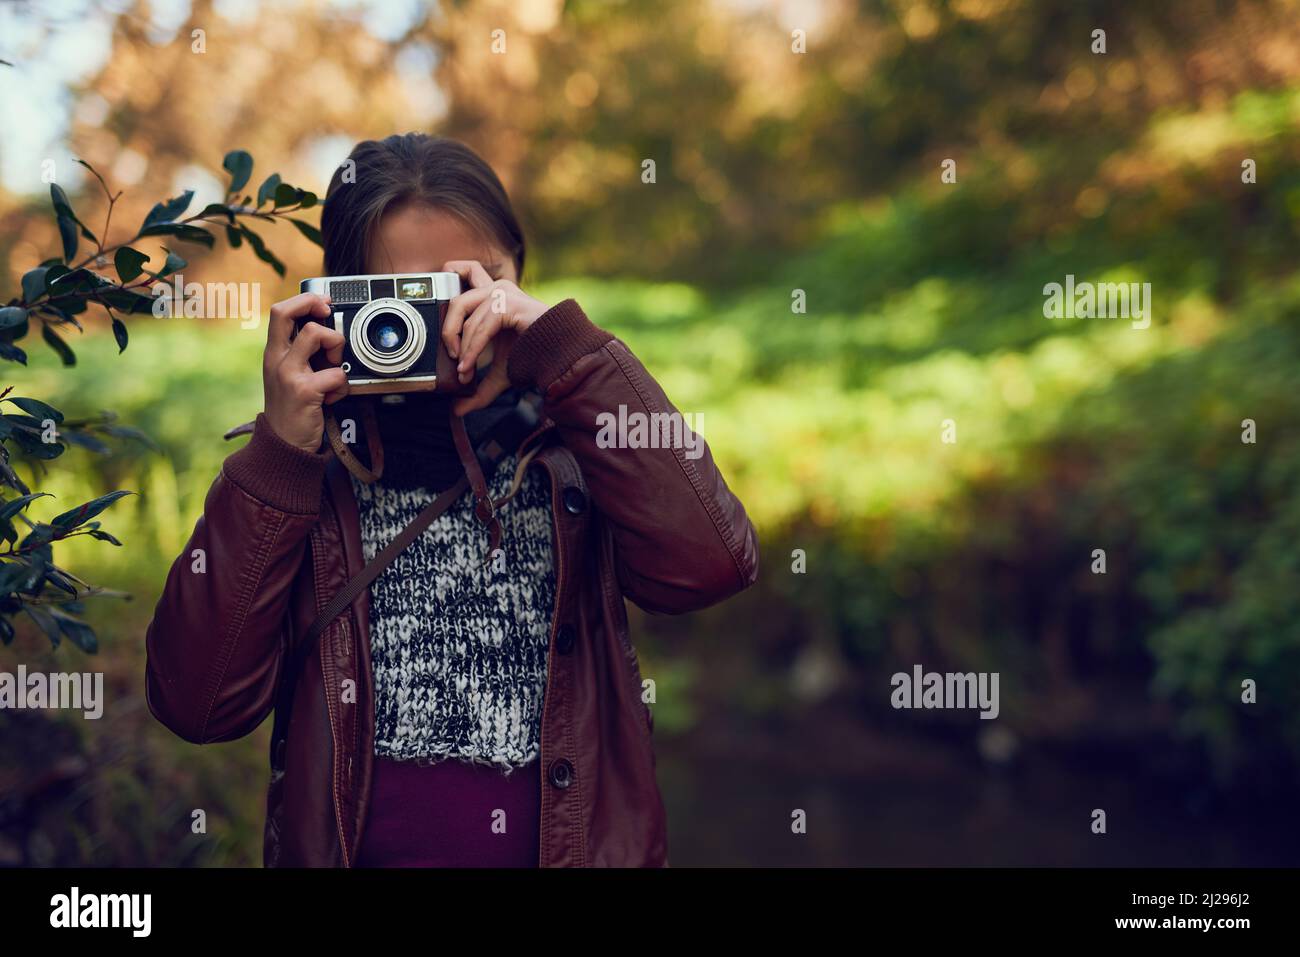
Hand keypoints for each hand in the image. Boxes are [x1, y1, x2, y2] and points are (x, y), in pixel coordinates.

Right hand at [262, 293, 348, 451]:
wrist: (284, 445)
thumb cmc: (292, 409)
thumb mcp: (288, 376)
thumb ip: (302, 354)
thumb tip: (329, 331)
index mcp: (273, 353)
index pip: (279, 311)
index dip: (304, 300)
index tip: (324, 304)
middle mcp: (276, 359)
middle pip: (287, 312)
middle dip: (314, 306)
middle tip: (330, 317)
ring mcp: (288, 373)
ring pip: (317, 334)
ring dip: (335, 348)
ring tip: (332, 369)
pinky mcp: (304, 390)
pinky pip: (336, 374)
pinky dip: (342, 387)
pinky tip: (332, 398)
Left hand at [441, 260, 550, 415]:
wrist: (560, 358)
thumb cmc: (533, 358)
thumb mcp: (498, 374)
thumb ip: (478, 389)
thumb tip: (457, 409)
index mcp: (493, 296)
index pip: (465, 271)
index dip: (449, 276)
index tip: (439, 305)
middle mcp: (497, 289)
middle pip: (457, 298)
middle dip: (448, 330)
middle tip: (452, 357)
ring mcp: (504, 293)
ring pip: (466, 313)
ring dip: (461, 347)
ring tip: (464, 371)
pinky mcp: (510, 303)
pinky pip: (481, 325)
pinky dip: (471, 349)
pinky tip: (469, 367)